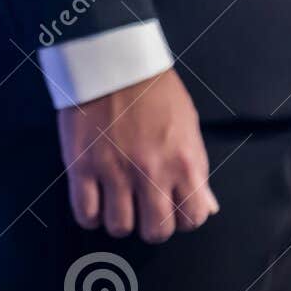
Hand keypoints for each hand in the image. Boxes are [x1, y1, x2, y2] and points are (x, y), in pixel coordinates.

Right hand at [56, 68, 218, 243]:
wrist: (112, 60)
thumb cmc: (154, 89)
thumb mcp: (188, 126)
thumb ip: (196, 169)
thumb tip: (207, 207)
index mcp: (184, 162)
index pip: (192, 218)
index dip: (182, 217)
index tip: (172, 207)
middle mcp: (152, 172)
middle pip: (156, 231)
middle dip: (152, 223)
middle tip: (144, 206)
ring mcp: (115, 171)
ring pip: (120, 227)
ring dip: (120, 219)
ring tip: (117, 202)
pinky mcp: (83, 166)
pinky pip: (86, 214)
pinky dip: (91, 216)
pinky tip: (95, 201)